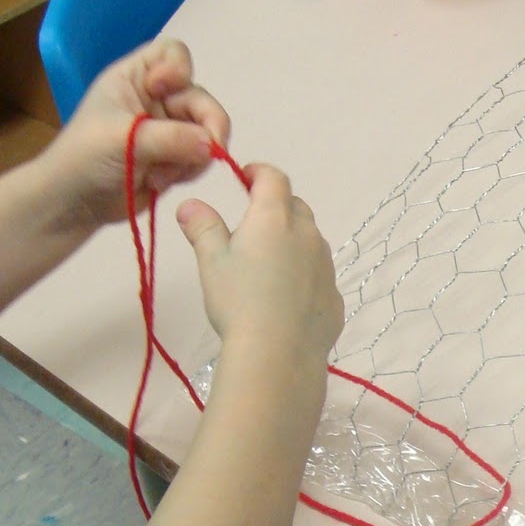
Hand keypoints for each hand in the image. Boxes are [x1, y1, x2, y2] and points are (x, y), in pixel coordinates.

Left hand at [38, 38, 230, 232]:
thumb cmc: (86, 158)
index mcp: (134, 78)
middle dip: (207, 126)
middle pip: (200, 99)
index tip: (168, 92)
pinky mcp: (176, 158)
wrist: (75, 203)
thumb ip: (171, 138)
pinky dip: (189, 172)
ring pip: (207, 132)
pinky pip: (201, 159)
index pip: (173, 53)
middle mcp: (156, 98)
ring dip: (193, 156)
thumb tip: (213, 145)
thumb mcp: (124, 139)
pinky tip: (161, 182)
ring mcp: (169, 129)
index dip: (179, 69)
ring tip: (161, 175)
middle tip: (209, 152)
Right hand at [176, 164, 343, 363]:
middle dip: (277, 206)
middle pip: (296, 206)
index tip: (246, 176)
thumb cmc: (239, 301)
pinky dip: (304, 275)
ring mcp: (326, 266)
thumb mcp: (211, 262)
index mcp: (274, 218)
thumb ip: (203, 228)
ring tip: (268, 264)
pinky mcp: (334, 297)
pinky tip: (286, 298)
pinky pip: (319, 275)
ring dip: (293, 241)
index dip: (259, 172)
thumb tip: (190, 204)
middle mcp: (307, 235)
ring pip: (311, 240)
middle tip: (253, 224)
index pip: (273, 178)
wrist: (279, 353)